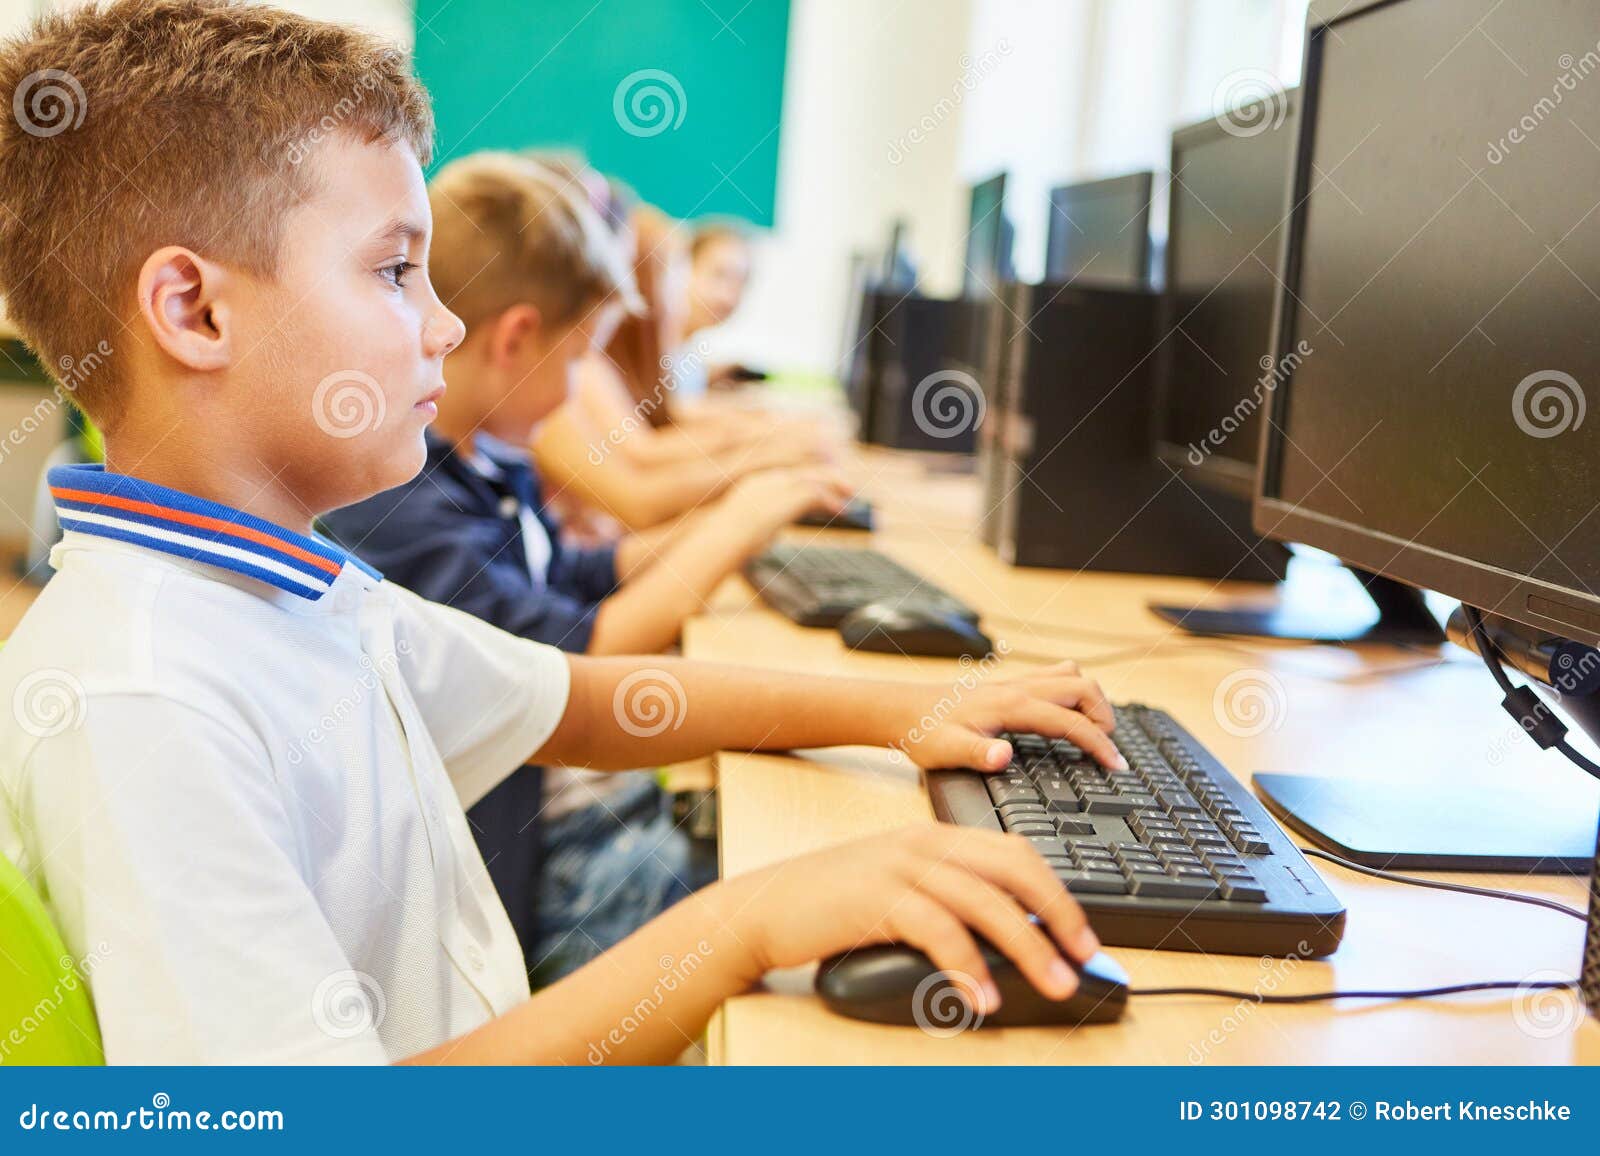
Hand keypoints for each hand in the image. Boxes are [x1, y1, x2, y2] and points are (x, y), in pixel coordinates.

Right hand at [720, 466, 854, 536]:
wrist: (725, 538)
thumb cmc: (728, 541)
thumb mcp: (744, 527)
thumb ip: (761, 524)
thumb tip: (769, 532)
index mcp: (756, 483)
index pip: (789, 476)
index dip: (808, 482)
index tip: (820, 490)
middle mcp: (769, 480)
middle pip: (806, 473)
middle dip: (827, 478)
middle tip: (844, 487)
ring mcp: (779, 486)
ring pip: (816, 479)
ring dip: (835, 486)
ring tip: (850, 494)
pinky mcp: (789, 497)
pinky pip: (818, 494)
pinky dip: (831, 501)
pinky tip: (841, 510)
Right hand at [726, 824, 1100, 1012]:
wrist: (764, 908)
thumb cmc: (832, 905)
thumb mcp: (898, 890)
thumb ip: (948, 901)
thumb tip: (1010, 942)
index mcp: (934, 836)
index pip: (1014, 851)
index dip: (1056, 889)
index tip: (1082, 932)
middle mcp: (923, 843)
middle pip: (1013, 868)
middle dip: (1058, 911)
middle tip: (1084, 954)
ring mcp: (900, 867)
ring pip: (985, 901)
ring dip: (1028, 946)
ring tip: (1053, 982)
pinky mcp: (877, 898)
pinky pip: (939, 930)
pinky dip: (968, 966)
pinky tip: (983, 995)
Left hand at [888, 659, 1124, 770]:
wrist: (900, 710)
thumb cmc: (922, 733)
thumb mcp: (946, 752)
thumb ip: (978, 755)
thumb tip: (1004, 756)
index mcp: (1011, 706)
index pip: (1071, 721)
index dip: (1099, 744)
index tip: (1116, 765)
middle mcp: (1017, 688)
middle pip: (1082, 687)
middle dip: (1105, 715)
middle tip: (1109, 748)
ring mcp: (1013, 683)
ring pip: (1070, 676)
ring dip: (1091, 698)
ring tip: (1096, 730)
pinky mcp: (1007, 685)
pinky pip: (1052, 677)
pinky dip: (1072, 691)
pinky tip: (1067, 712)